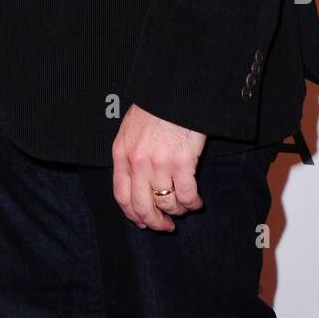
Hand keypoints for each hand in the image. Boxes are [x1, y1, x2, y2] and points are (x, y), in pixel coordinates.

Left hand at [112, 103, 206, 231]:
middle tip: (166, 226)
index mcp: (121, 154)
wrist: (173, 91)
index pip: (122, 195)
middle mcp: (137, 163)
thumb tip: (134, 180)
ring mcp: (158, 164)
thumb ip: (130, 154)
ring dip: (177, 210)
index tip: (143, 222)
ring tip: (184, 207)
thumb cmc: (154, 108)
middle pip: (142, 207)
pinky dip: (193, 203)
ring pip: (167, 203)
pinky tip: (196, 201)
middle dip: (155, 222)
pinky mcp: (181, 162)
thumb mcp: (130, 129)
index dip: (133, 214)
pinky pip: (187, 195)